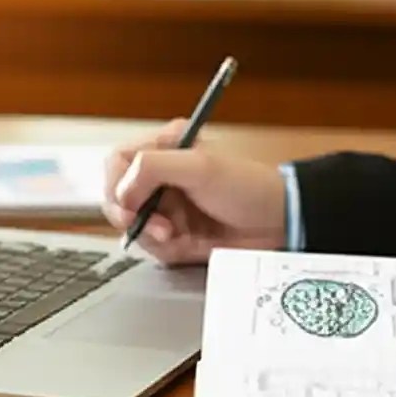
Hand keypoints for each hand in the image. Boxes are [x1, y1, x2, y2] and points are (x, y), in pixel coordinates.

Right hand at [101, 118, 288, 264]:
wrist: (278, 222)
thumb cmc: (249, 186)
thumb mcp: (201, 167)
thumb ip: (154, 168)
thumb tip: (122, 189)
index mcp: (165, 148)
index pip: (118, 162)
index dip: (117, 185)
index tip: (129, 205)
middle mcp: (162, 176)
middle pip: (119, 197)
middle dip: (132, 215)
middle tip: (154, 225)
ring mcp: (167, 206)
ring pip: (133, 225)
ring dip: (149, 234)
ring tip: (174, 234)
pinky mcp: (175, 233)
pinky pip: (151, 245)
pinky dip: (162, 248)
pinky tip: (183, 242)